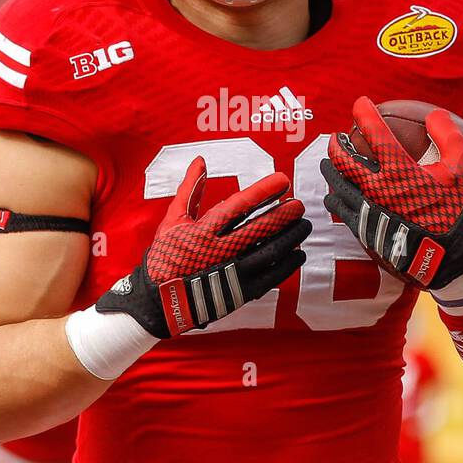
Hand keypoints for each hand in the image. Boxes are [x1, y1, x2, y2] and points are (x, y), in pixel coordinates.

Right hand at [96, 156, 310, 337]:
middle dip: (283, 215)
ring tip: (304, 225)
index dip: (262, 192)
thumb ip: (190, 190)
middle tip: (299, 205)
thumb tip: (200, 161)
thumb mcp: (172, 220)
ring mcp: (231, 274)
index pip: (238, 206)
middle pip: (259, 229)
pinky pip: (270, 277)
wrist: (158, 301)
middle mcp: (219, 251)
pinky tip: (298, 253)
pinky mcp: (239, 293)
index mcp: (202, 231)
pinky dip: (287, 264)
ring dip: (290, 237)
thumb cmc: (165, 257)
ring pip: (268, 252)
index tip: (283, 180)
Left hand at [320, 96, 462, 289]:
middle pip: (344, 159)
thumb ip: (449, 137)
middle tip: (336, 137)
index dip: (365, 114)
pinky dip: (335, 196)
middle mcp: (378, 187)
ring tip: (329, 161)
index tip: (360, 103)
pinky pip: (342, 208)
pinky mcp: (364, 227)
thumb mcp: (461, 170)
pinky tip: (333, 193)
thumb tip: (435, 114)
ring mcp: (368, 208)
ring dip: (331, 168)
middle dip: (336, 144)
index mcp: (400, 170)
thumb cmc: (455, 210)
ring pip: (339, 183)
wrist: (446, 255)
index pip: (375, 133)